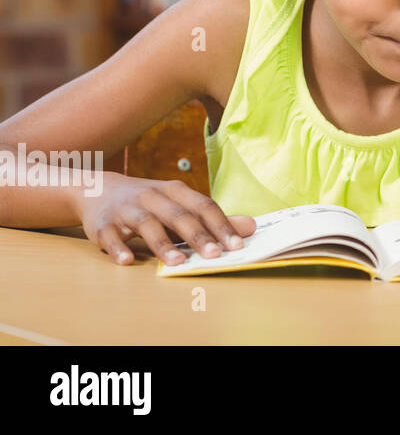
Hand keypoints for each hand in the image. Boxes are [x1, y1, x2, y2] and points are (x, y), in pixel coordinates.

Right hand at [75, 172, 256, 265]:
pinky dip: (118, 248)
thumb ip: (212, 218)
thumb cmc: (149, 201)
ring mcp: (127, 209)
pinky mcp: (103, 223)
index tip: (237, 245)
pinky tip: (127, 261)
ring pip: (147, 225)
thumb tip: (250, 227)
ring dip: (162, 244)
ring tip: (177, 262)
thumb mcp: (180, 204)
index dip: (221, 225)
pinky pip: (110, 236)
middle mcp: (153, 196)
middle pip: (179, 216)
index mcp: (176, 191)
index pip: (203, 206)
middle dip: (198, 235)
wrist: (97, 188)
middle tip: (214, 255)